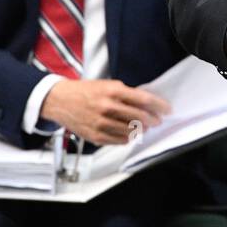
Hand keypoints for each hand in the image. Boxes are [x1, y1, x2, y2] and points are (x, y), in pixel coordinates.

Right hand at [39, 79, 170, 144]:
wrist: (60, 100)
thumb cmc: (85, 91)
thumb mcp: (107, 85)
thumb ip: (126, 94)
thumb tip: (146, 102)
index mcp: (112, 91)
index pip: (144, 99)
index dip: (159, 105)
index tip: (167, 109)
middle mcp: (107, 107)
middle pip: (140, 117)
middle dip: (153, 120)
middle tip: (157, 120)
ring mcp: (101, 123)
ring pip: (131, 131)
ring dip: (141, 130)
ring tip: (144, 128)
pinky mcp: (95, 135)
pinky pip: (118, 140)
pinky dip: (128, 138)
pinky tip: (130, 134)